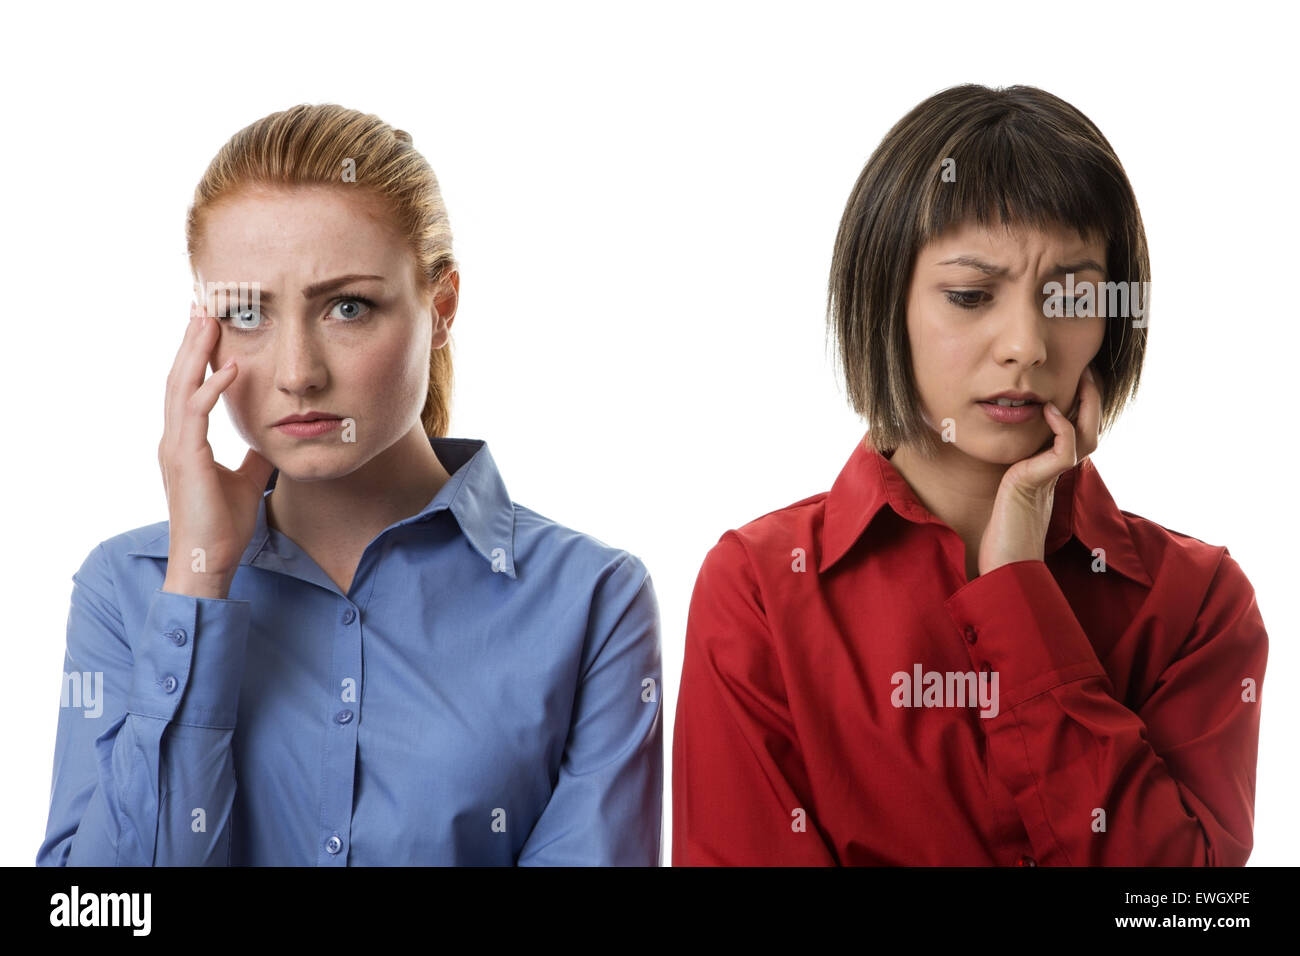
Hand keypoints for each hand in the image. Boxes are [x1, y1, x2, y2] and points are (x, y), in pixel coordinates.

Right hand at [159, 302, 274, 598]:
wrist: (208, 562)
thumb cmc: (224, 527)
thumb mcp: (248, 481)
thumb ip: (255, 456)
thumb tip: (274, 437)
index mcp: (187, 441)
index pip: (191, 387)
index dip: (200, 355)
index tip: (212, 324)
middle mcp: (175, 438)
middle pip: (180, 377)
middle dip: (193, 340)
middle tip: (206, 303)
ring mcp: (177, 448)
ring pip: (182, 387)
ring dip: (197, 352)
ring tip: (211, 318)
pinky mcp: (186, 461)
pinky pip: (197, 416)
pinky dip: (214, 389)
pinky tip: (233, 367)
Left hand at [976, 364, 1102, 576]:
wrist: (1001, 567)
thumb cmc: (999, 535)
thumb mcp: (1003, 490)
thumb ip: (1012, 469)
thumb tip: (1006, 446)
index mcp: (1049, 474)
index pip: (1076, 435)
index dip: (1081, 410)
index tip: (1078, 382)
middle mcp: (1055, 476)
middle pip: (1090, 431)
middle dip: (1091, 400)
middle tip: (1089, 371)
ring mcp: (1050, 479)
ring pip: (1086, 437)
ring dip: (1086, 406)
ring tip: (1083, 379)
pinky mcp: (1038, 483)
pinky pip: (1063, 449)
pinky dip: (1061, 428)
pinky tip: (1052, 410)